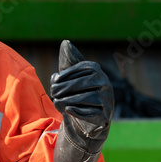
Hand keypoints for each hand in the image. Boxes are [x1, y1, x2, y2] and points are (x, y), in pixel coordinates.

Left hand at [49, 40, 113, 161]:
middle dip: (65, 88)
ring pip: (86, 98)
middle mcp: (105, 83)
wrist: (85, 119)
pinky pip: (91, 113)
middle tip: (53, 94)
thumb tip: (65, 42)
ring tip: (57, 103)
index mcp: (96, 70)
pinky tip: (68, 110)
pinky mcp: (105, 115)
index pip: (79, 70)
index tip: (53, 81)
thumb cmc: (75, 93)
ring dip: (68, 100)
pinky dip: (78, 111)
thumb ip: (67, 61)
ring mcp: (107, 100)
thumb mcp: (70, 76)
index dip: (65, 75)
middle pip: (83, 83)